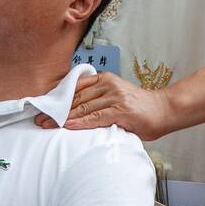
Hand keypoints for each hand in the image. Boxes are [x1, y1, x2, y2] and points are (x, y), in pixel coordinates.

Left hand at [34, 71, 174, 139]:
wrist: (164, 110)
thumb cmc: (138, 108)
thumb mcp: (115, 98)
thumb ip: (97, 101)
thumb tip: (73, 112)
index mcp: (105, 79)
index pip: (75, 88)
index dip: (57, 98)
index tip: (43, 107)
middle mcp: (108, 85)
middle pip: (76, 98)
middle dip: (56, 110)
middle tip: (40, 119)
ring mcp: (115, 96)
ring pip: (83, 107)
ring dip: (63, 118)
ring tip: (48, 125)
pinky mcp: (121, 110)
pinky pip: (96, 117)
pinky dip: (80, 122)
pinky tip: (68, 126)